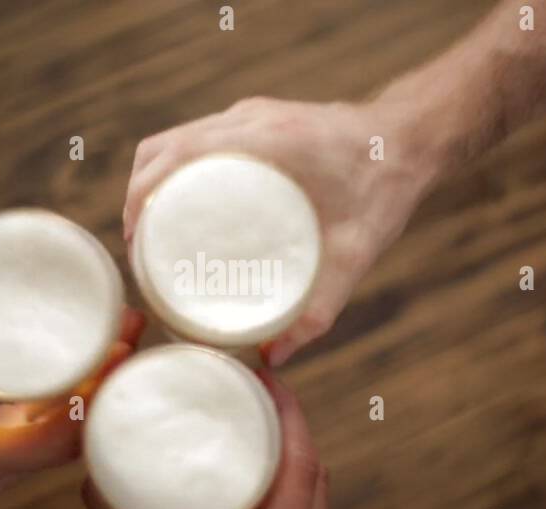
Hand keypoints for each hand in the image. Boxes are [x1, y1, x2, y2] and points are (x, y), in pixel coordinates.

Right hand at [0, 214, 144, 498]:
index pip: (62, 435)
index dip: (98, 391)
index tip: (122, 345)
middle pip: (74, 431)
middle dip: (108, 380)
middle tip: (130, 323)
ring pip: (65, 428)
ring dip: (95, 383)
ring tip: (121, 330)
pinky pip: (47, 423)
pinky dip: (71, 391)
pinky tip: (92, 353)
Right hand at [82, 370, 327, 508]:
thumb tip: (93, 473)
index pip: (301, 464)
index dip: (288, 411)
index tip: (264, 375)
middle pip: (311, 472)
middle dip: (285, 423)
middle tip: (249, 390)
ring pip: (307, 496)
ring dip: (284, 454)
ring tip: (249, 424)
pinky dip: (277, 487)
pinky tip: (248, 480)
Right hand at [123, 97, 437, 364]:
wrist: (411, 139)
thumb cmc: (386, 189)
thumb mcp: (356, 253)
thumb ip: (319, 309)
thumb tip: (273, 357)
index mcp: (266, 140)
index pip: (176, 156)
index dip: (140, 196)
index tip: (134, 242)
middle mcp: (250, 119)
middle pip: (161, 148)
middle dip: (136, 195)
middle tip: (139, 249)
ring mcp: (250, 114)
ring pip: (173, 139)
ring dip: (151, 181)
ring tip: (148, 232)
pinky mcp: (255, 119)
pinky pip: (196, 138)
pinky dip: (175, 169)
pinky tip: (180, 208)